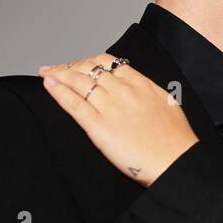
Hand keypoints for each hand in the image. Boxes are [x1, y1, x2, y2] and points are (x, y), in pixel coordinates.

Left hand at [38, 53, 198, 187]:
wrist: (175, 161)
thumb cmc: (175, 139)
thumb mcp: (167, 103)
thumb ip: (147, 91)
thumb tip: (135, 85)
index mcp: (141, 84)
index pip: (108, 62)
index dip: (90, 61)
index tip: (81, 65)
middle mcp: (123, 91)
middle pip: (89, 68)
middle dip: (70, 66)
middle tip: (58, 69)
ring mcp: (110, 108)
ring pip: (78, 82)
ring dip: (59, 74)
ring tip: (47, 73)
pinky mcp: (99, 127)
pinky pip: (73, 104)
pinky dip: (58, 91)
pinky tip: (49, 85)